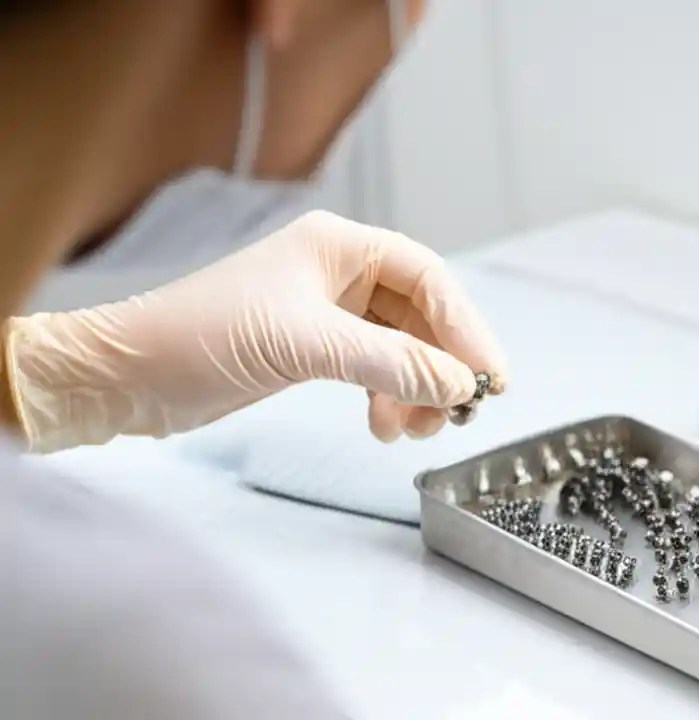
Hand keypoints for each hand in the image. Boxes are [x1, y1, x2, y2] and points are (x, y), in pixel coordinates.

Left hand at [4, 210, 507, 451]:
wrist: (126, 377)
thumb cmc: (199, 338)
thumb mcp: (304, 346)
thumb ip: (389, 362)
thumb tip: (458, 384)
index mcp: (338, 246)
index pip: (428, 278)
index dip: (466, 327)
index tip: (491, 376)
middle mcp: (338, 272)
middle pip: (422, 316)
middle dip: (442, 366)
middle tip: (461, 411)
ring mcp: (327, 311)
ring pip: (402, 348)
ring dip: (417, 390)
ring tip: (417, 430)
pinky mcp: (313, 348)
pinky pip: (375, 369)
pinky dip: (388, 398)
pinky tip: (383, 426)